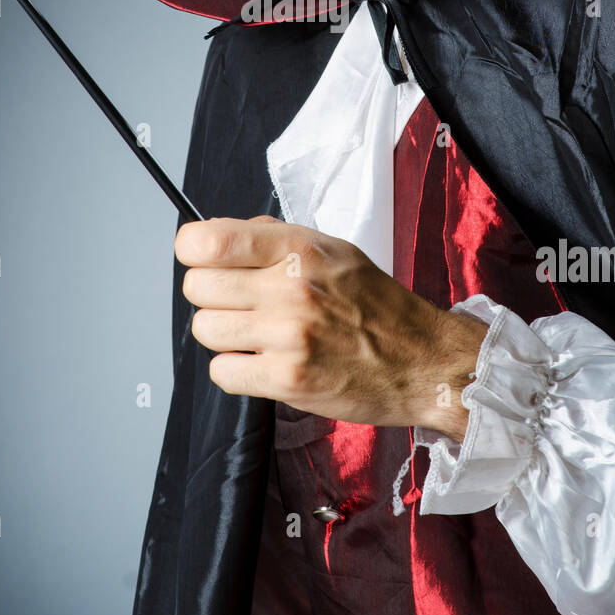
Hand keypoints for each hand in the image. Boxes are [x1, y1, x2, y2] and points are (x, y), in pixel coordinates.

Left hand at [177, 215, 488, 441]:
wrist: (421, 360)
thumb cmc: (376, 304)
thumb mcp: (333, 250)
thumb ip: (276, 240)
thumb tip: (220, 235)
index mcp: (298, 249)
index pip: (208, 241)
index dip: (193, 250)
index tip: (201, 258)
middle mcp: (289, 289)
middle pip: (197, 287)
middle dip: (210, 295)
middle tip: (237, 302)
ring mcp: (287, 336)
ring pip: (205, 329)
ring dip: (222, 334)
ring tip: (255, 334)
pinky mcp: (287, 380)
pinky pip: (222, 372)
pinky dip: (236, 370)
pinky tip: (263, 362)